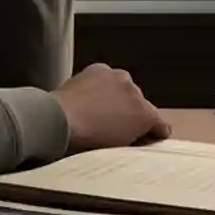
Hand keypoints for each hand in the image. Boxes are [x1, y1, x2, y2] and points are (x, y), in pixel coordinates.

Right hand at [49, 63, 172, 153]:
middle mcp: (120, 77)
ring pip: (143, 113)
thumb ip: (82, 100)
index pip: (115, 90)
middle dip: (125, 114)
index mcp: (100, 71)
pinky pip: (159, 126)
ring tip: (123, 142)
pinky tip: (150, 143)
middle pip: (131, 99)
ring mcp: (134, 94)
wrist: (61, 120)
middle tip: (112, 133)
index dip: (112, 107)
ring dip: (135, 126)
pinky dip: (155, 135)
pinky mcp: (143, 113)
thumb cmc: (55, 114)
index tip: (104, 119)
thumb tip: (82, 114)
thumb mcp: (68, 97)